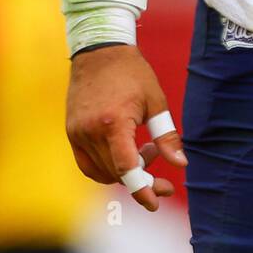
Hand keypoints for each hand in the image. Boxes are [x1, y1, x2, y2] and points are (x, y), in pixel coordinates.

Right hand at [67, 45, 184, 211]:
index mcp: (114, 123)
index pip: (127, 169)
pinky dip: (106, 168)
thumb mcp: (156, 101)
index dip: (142, 189)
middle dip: (143, 180)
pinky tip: (126, 156)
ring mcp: (77, 133)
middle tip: (164, 176)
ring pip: (102, 171)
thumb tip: (181, 165)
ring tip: (146, 150)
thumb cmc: (133, 73)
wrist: (100, 51)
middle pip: (116, 173)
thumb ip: (167, 136)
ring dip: (126, 171)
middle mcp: (91, 132)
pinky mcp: (71, 132)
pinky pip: (87, 164)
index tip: (156, 202)